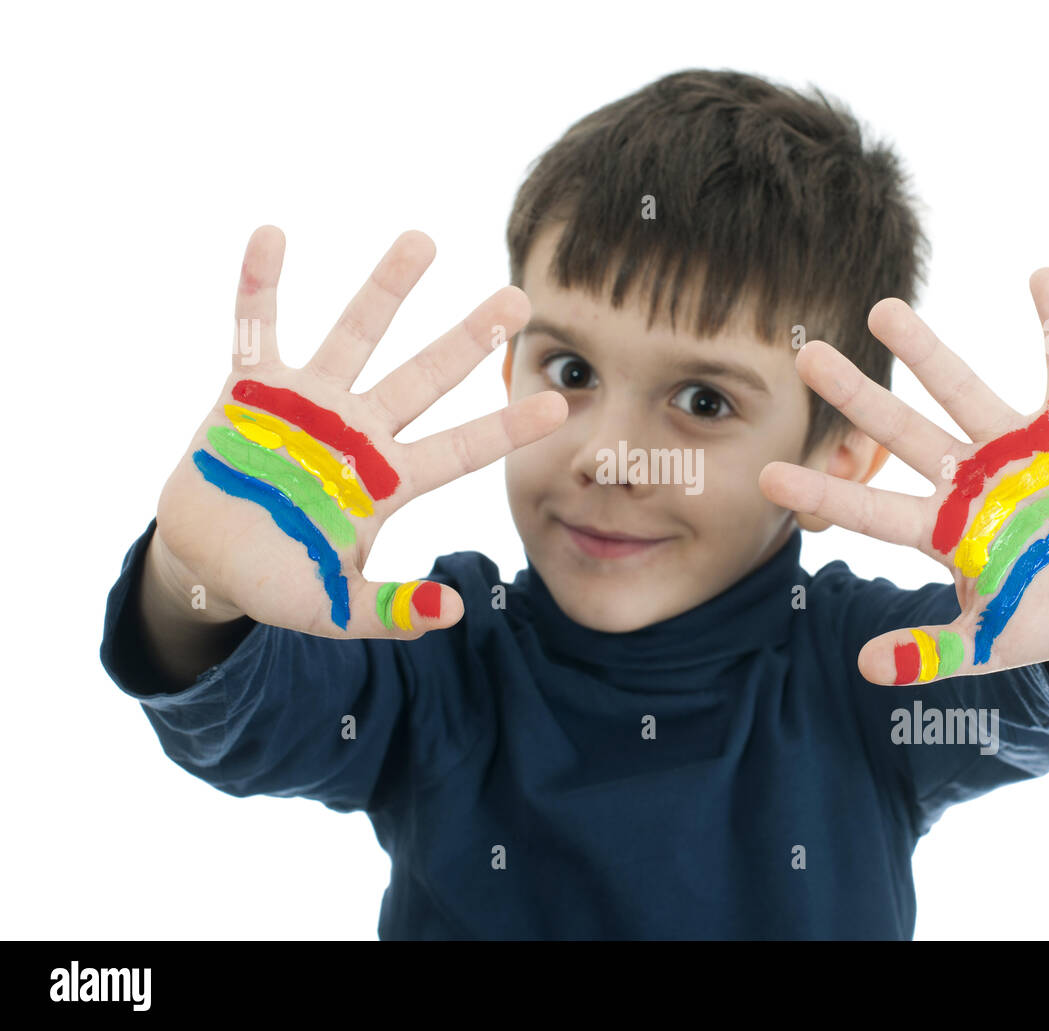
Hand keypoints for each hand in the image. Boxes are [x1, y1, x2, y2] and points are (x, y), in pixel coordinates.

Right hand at [154, 226, 566, 637]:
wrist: (209, 560)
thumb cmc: (280, 581)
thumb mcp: (335, 608)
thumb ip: (391, 610)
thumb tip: (453, 613)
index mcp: (387, 481)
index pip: (462, 449)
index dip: (507, 427)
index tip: (558, 405)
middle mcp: (358, 431)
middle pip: (426, 377)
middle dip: (469, 340)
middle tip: (519, 298)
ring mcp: (307, 404)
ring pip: (355, 335)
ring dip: (386, 290)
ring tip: (424, 239)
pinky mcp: (249, 391)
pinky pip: (255, 328)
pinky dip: (260, 285)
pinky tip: (273, 233)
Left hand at [758, 269, 1048, 684]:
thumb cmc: (1043, 616)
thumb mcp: (990, 643)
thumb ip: (932, 652)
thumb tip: (865, 669)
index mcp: (943, 531)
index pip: (871, 510)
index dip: (823, 494)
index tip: (766, 477)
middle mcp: (968, 481)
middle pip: (902, 434)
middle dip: (858, 399)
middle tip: (806, 357)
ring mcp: (1015, 452)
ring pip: (963, 392)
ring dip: (927, 354)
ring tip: (883, 308)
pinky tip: (1042, 275)